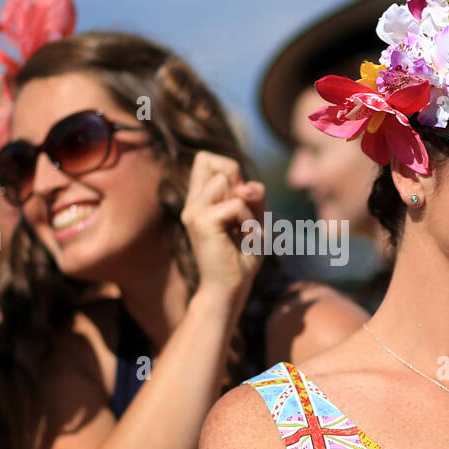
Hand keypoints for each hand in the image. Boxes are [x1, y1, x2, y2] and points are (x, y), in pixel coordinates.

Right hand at [179, 151, 265, 305]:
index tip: (239, 199)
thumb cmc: (242, 257)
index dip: (229, 169)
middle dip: (239, 183)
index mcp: (200, 201)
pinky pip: (236, 204)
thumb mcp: (255, 219)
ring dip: (246, 206)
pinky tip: (244, 239)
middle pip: (215, 162)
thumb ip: (254, 195)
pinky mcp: (201, 222)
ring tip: (243, 231)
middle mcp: (193, 203)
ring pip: (226, 181)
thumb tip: (244, 187)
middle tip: (241, 217)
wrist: (230, 289)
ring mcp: (194, 211)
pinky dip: (248, 221)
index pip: (206, 159)